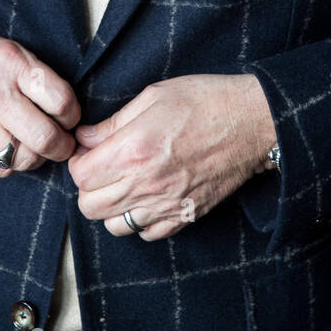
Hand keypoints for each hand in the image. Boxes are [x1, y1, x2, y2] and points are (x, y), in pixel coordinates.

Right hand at [0, 30, 80, 176]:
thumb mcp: (8, 51)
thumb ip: (38, 77)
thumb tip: (69, 112)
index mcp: (11, 64)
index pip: (61, 100)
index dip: (73, 115)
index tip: (69, 117)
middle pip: (45, 138)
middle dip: (62, 147)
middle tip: (63, 143)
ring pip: (24, 159)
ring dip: (36, 157)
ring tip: (34, 145)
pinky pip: (0, 168)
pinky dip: (11, 164)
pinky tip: (9, 148)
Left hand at [68, 73, 276, 240]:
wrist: (251, 121)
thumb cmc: (205, 101)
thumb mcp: (154, 96)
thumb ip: (114, 122)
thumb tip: (85, 137)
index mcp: (134, 149)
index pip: (81, 175)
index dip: (79, 161)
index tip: (89, 151)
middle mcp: (146, 183)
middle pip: (90, 205)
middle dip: (89, 186)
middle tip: (103, 166)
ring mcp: (166, 205)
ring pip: (114, 226)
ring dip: (112, 206)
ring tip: (124, 183)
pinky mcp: (185, 217)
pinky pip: (147, 234)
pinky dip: (140, 220)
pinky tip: (148, 197)